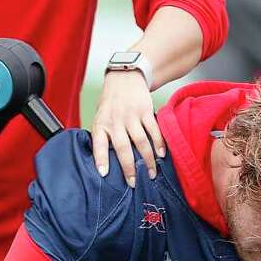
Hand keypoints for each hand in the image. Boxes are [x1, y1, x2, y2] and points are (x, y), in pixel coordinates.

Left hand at [92, 69, 164, 187]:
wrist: (124, 77)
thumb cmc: (111, 102)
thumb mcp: (100, 117)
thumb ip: (103, 136)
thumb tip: (107, 162)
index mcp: (101, 124)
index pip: (98, 144)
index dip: (101, 159)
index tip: (104, 174)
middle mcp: (115, 121)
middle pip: (123, 147)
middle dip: (129, 167)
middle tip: (134, 183)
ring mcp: (131, 115)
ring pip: (141, 142)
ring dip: (147, 159)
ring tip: (152, 173)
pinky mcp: (145, 111)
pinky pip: (153, 130)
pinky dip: (159, 143)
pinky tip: (162, 154)